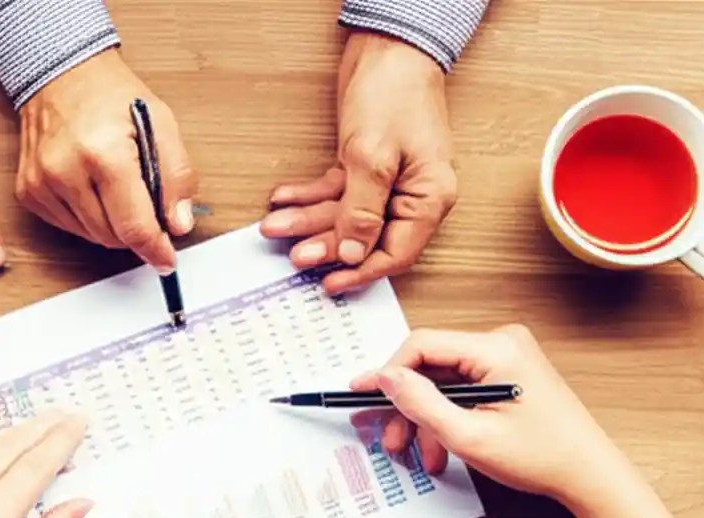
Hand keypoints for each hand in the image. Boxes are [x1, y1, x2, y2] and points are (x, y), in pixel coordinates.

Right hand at [18, 50, 196, 271]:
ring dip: (112, 224)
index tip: (167, 260)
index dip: (156, 250)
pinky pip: (69, 226)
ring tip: (117, 186)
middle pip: (113, 237)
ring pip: (91, 236)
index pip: (134, 226)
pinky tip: (93, 186)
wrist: (61, 74)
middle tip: (145, 201)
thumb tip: (179, 224)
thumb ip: (177, 177)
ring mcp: (41, 184)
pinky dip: (89, 217)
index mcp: (104, 154)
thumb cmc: (111, 96)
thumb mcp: (162, 124)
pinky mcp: (29, 192)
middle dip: (136, 229)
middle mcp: (66, 171)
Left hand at [261, 32, 456, 294]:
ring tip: (275, 223)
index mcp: (428, 197)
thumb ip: (362, 210)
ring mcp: (388, 181)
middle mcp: (411, 194)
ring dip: (309, 219)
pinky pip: (337, 191)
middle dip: (324, 243)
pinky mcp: (366, 166)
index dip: (361, 271)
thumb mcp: (374, 157)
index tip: (330, 284)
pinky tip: (284, 198)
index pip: (396, 252)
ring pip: (344, 213)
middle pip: (364, 235)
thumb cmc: (396, 92)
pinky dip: (310, 195)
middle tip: (292, 253)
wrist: (388, 47)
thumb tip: (352, 253)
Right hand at [351, 325, 629, 507]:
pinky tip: (441, 448)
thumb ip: (422, 403)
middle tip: (388, 438)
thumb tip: (385, 378)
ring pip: (443, 382)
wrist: (589, 475)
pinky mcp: (508, 374)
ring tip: (418, 454)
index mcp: (496, 348)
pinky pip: (462, 389)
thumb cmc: (542, 456)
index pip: (422, 345)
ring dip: (425, 419)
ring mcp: (507, 358)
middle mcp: (502, 343)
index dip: (387, 372)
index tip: (360, 394)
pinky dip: (447, 417)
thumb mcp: (470, 435)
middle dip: (406, 406)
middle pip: (430, 365)